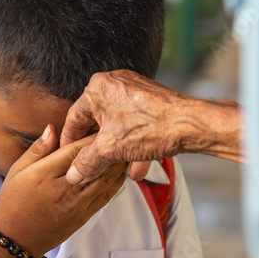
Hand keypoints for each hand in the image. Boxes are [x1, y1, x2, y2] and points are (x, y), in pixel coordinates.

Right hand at [0, 124, 127, 257]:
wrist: (16, 240)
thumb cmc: (13, 202)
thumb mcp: (17, 171)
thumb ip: (38, 149)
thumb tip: (53, 128)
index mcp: (46, 173)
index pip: (77, 149)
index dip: (93, 135)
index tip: (102, 123)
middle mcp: (65, 188)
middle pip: (97, 163)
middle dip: (111, 146)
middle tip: (122, 132)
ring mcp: (77, 204)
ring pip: (106, 179)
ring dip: (119, 163)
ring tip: (127, 147)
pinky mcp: (84, 216)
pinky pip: (106, 196)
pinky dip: (117, 181)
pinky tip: (122, 171)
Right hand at [60, 70, 187, 183]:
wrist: (191, 124)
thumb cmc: (151, 128)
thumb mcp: (110, 150)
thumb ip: (87, 162)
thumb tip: (73, 174)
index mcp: (97, 89)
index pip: (74, 119)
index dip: (70, 143)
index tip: (67, 158)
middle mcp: (114, 84)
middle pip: (97, 122)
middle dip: (98, 149)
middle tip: (93, 167)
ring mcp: (134, 90)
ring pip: (118, 125)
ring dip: (119, 150)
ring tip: (119, 170)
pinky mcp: (150, 99)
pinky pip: (135, 123)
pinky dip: (134, 144)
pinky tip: (139, 167)